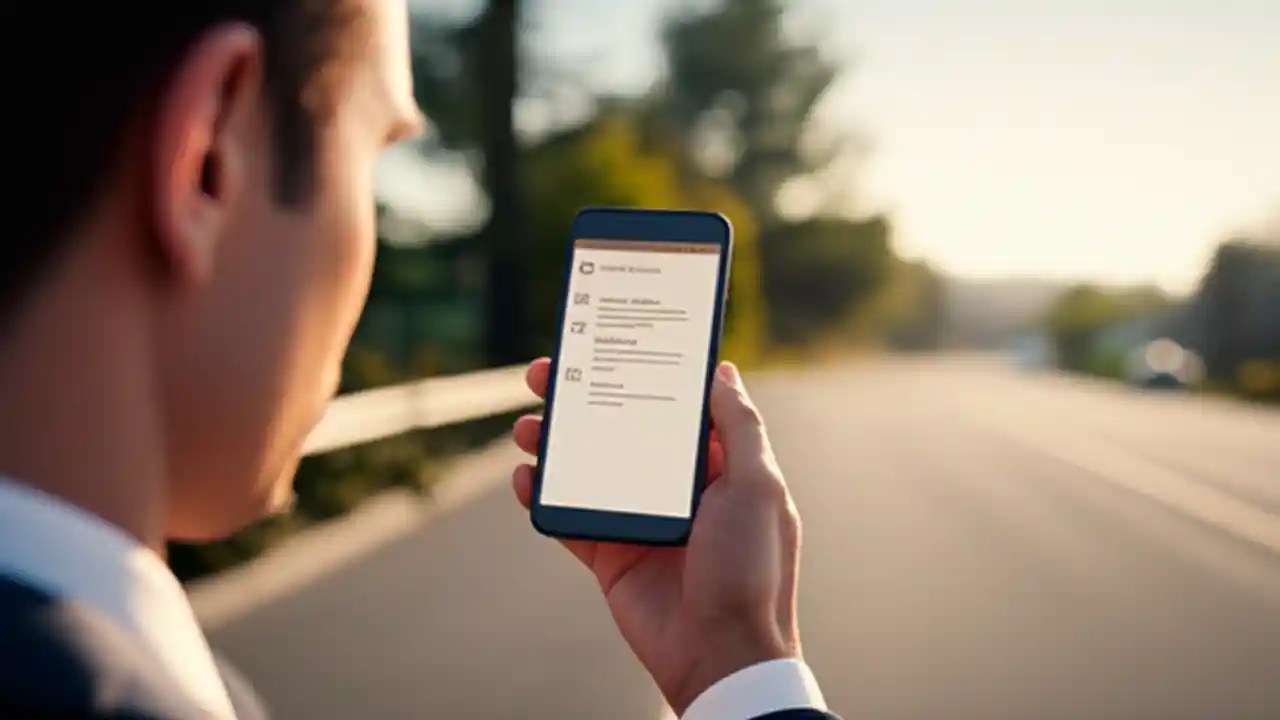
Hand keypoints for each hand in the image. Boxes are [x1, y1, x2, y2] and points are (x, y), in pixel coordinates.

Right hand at [511, 359, 804, 713]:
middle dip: (584, 401)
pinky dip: (543, 496)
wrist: (722, 655)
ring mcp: (642, 521)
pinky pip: (570, 519)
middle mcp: (679, 489)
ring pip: (589, 468)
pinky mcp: (612, 555)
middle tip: (547, 374)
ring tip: (527, 426)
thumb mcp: (758, 487)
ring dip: (555, 443)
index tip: (610, 342)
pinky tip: (523, 477)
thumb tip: (723, 372)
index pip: (675, 408)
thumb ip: (740, 428)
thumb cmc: (752, 570)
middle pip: (622, 430)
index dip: (642, 374)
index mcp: (719, 468)